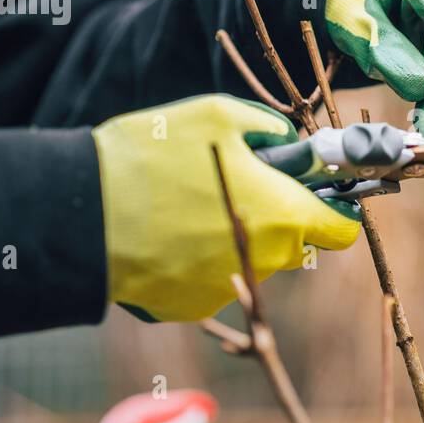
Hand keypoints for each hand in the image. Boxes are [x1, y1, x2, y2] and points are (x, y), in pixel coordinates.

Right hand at [92, 94, 360, 320]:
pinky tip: (167, 232)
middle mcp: (265, 261)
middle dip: (283, 220)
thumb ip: (268, 129)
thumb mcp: (218, 115)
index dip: (337, 210)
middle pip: (297, 246)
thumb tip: (288, 140)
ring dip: (238, 237)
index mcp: (282, 216)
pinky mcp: (190, 306)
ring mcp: (227, 289)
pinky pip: (211, 279)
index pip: (342, 231)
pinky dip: (199, 259)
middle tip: (244, 187)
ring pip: (253, 263)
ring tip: (191, 204)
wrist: (81, 213)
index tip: (320, 194)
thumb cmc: (153, 156)